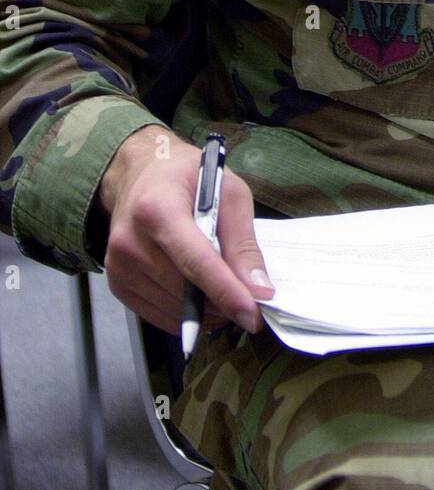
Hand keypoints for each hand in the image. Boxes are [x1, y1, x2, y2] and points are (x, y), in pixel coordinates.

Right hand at [99, 124, 274, 335]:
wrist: (142, 173)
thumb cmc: (189, 177)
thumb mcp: (228, 193)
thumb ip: (243, 241)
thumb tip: (258, 289)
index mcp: (157, 209)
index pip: (195, 261)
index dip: (226, 292)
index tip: (253, 316)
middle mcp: (130, 240)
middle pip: (184, 289)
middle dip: (223, 302)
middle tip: (251, 301)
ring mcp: (119, 265)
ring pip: (173, 308)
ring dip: (206, 311)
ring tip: (226, 294)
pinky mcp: (117, 283)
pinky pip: (157, 315)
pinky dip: (185, 315)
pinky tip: (202, 298)